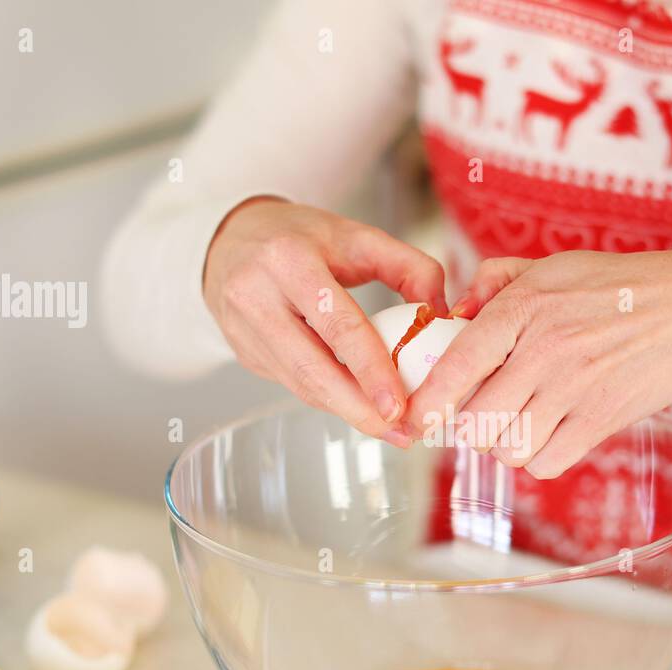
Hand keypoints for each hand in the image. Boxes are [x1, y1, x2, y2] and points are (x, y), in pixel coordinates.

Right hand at [203, 198, 446, 446]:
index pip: (336, 325)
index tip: (399, 405)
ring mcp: (243, 330)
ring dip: (348, 412)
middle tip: (401, 432)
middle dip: (359, 410)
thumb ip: (410, 267)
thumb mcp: (358, 236)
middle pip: (311, 369)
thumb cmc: (302, 237)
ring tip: (390, 429)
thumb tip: (440, 315)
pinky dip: (330, 398)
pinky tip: (359, 407)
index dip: (370, 370)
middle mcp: (256, 297)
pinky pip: (293, 384)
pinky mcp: (243, 354)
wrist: (231, 240)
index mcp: (289, 261)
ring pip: (300, 385)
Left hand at [403, 249, 671, 476]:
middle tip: (482, 413)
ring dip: (505, 444)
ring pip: (508, 448)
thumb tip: (454, 315)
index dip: (429, 400)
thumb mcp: (548, 267)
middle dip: (470, 425)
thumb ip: (492, 284)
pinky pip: (547, 464)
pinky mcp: (602, 419)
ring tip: (519, 423)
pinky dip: (540, 458)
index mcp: (524, 308)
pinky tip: (549, 435)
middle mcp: (545, 350)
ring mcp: (575, 389)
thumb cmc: (613, 288)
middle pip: (476, 420)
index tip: (415, 419)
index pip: (459, 363)